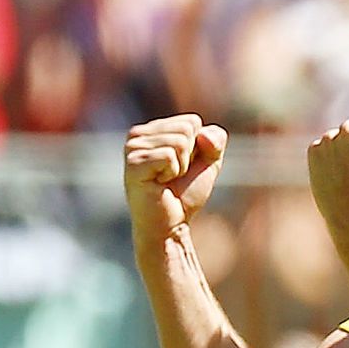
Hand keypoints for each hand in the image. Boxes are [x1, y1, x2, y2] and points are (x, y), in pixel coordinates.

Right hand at [124, 114, 227, 242]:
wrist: (170, 226)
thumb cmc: (184, 196)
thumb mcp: (208, 163)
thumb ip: (215, 140)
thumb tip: (203, 135)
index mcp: (153, 130)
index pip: (192, 121)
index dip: (197, 149)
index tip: (182, 168)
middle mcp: (138, 135)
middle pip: (186, 129)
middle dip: (189, 158)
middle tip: (173, 177)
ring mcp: (133, 147)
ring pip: (179, 142)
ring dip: (180, 168)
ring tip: (165, 181)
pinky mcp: (133, 162)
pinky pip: (169, 156)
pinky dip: (172, 173)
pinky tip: (158, 185)